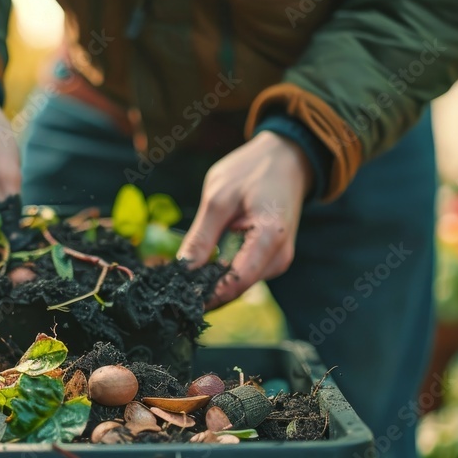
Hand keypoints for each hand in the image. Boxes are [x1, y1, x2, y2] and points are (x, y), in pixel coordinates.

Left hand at [177, 131, 312, 308]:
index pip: (235, 282)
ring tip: (182, 279)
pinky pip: (243, 274)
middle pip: (237, 288)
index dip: (205, 294)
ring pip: (239, 284)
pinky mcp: (271, 259)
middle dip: (205, 291)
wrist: (287, 159)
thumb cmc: (253, 171)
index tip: (175, 298)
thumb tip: (181, 271)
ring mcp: (278, 260)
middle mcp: (279, 257)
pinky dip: (222, 273)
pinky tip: (202, 268)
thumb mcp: (218, 198)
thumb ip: (201, 238)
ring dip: (212, 283)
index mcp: (269, 238)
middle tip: (171, 290)